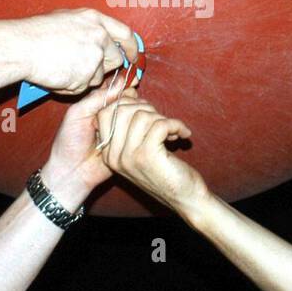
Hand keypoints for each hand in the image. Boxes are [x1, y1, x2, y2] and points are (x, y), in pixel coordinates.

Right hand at [14, 8, 138, 94]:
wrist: (21, 47)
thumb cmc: (35, 33)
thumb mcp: (66, 19)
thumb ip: (87, 29)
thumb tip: (100, 40)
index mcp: (94, 19)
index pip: (125, 34)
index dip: (131, 47)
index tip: (133, 56)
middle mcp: (99, 36)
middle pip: (115, 59)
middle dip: (104, 67)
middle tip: (86, 68)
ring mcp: (94, 57)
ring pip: (98, 76)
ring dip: (83, 77)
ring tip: (61, 68)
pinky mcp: (86, 76)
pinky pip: (83, 87)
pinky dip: (71, 86)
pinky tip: (56, 76)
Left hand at [40, 74, 130, 206]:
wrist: (74, 172)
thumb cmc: (69, 143)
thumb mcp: (77, 114)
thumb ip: (96, 97)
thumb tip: (120, 81)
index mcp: (98, 105)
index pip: (116, 88)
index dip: (124, 84)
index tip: (131, 81)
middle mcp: (112, 115)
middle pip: (130, 99)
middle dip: (130, 99)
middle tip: (126, 105)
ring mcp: (122, 128)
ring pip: (137, 112)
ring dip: (135, 112)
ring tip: (126, 120)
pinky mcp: (130, 141)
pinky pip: (141, 128)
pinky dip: (140, 124)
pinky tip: (135, 126)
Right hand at [93, 89, 206, 207]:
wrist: (185, 198)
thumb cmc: (167, 169)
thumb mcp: (143, 146)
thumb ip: (133, 124)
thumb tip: (130, 92)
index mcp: (109, 153)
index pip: (106, 112)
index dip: (129, 103)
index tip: (149, 111)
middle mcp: (114, 156)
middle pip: (123, 110)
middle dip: (148, 109)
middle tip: (164, 122)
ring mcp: (128, 157)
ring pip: (142, 116)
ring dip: (163, 118)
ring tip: (173, 131)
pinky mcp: (147, 156)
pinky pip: (160, 124)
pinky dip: (176, 124)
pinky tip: (183, 134)